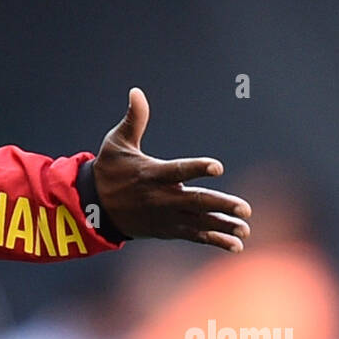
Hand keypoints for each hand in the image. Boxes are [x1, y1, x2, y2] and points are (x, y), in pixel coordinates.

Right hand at [93, 88, 251, 251]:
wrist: (93, 208)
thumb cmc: (109, 170)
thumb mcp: (116, 143)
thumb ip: (133, 120)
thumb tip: (136, 92)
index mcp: (151, 174)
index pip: (178, 171)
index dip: (198, 168)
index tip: (218, 166)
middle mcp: (160, 198)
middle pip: (195, 201)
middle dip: (221, 205)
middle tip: (245, 208)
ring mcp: (165, 216)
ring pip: (198, 222)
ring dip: (223, 226)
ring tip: (245, 230)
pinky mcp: (168, 229)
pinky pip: (194, 236)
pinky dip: (214, 240)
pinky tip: (235, 246)